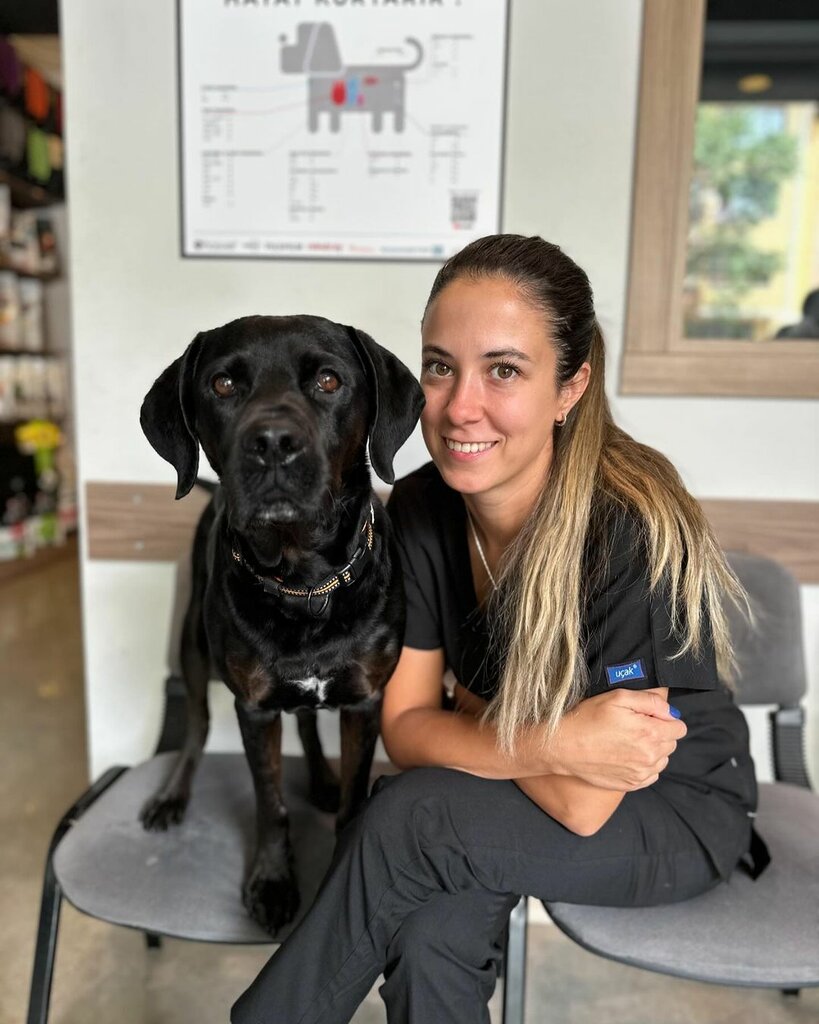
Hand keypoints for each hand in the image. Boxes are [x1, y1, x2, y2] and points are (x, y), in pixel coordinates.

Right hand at [545, 688, 685, 790]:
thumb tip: (670, 712)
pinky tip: (626, 756)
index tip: (650, 716)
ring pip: (663, 760)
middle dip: (660, 733)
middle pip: (672, 744)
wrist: (564, 746)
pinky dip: (644, 765)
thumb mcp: (618, 697)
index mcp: (650, 733)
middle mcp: (650, 756)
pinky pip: (651, 775)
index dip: (666, 719)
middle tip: (636, 726)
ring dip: (653, 750)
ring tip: (629, 741)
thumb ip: (651, 701)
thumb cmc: (588, 718)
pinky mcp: (631, 784)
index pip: (679, 728)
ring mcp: (641, 773)